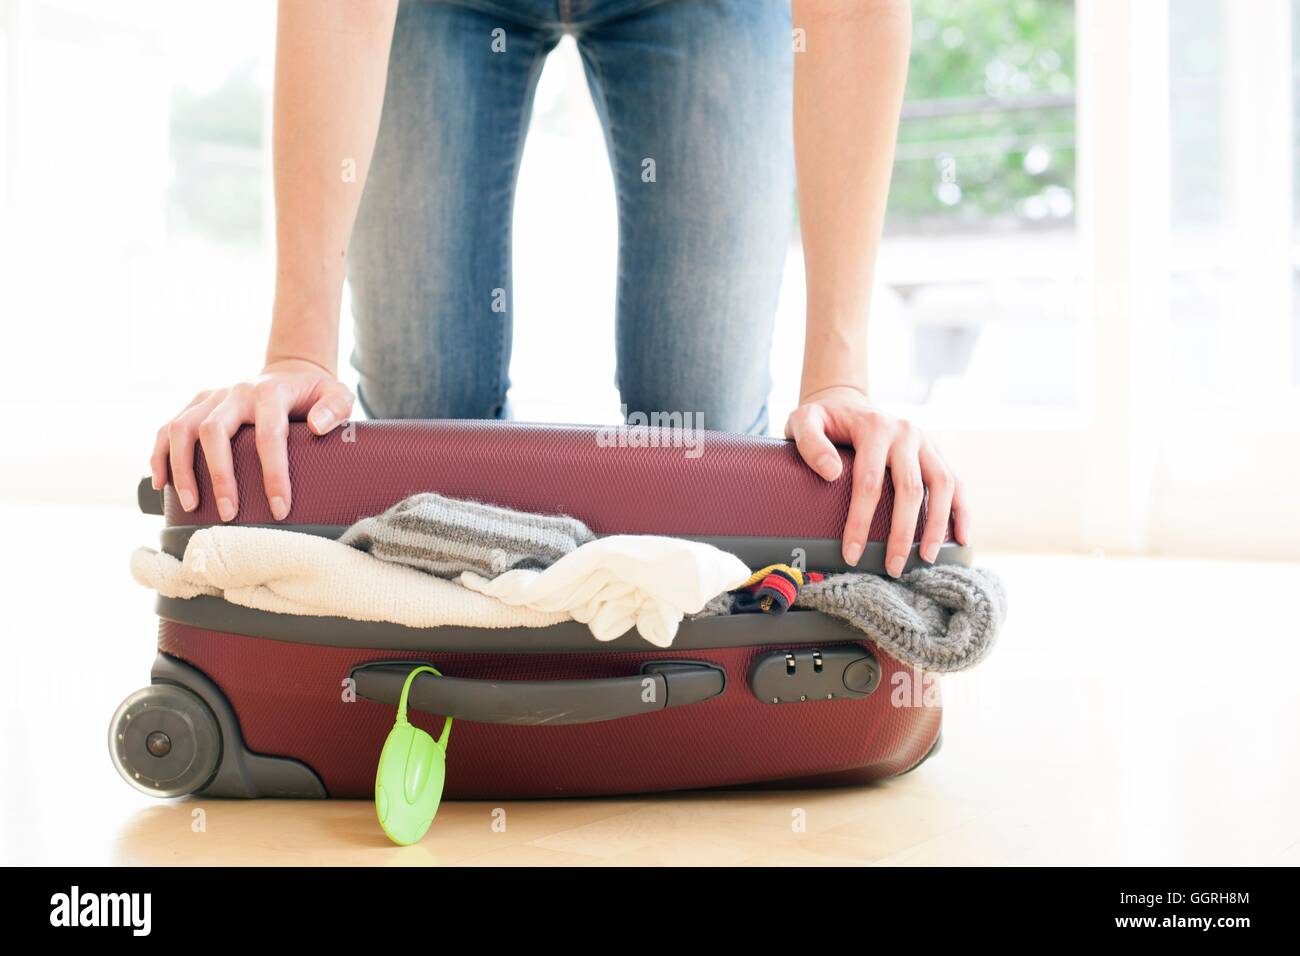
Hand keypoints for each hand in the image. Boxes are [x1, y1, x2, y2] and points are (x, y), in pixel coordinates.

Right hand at [149, 358, 353, 521]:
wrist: (291, 372)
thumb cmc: (315, 393)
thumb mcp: (337, 393)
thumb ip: (336, 408)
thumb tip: (318, 426)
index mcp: (271, 392)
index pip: (269, 435)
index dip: (273, 474)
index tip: (279, 508)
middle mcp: (237, 392)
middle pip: (214, 431)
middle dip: (220, 475)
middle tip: (228, 512)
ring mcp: (213, 397)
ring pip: (182, 428)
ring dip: (182, 467)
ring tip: (191, 503)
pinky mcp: (198, 404)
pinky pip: (168, 427)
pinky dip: (160, 454)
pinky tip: (162, 483)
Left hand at [785, 385, 968, 575]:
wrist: (845, 404)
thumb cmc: (823, 420)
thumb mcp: (804, 420)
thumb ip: (809, 442)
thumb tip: (832, 473)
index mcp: (874, 426)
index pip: (869, 480)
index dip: (861, 520)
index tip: (852, 553)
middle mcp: (905, 432)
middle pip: (909, 487)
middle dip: (902, 532)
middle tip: (893, 567)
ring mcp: (925, 441)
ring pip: (942, 485)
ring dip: (937, 525)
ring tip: (926, 558)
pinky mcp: (935, 452)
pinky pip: (956, 482)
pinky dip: (962, 511)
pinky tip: (962, 539)